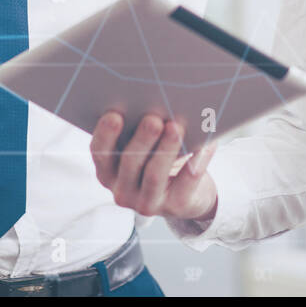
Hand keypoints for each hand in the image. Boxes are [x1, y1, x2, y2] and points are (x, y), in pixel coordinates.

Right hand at [90, 111, 218, 220]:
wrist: (185, 196)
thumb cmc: (157, 161)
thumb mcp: (141, 150)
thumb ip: (137, 131)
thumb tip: (154, 100)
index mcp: (108, 172)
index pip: (100, 154)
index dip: (105, 134)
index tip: (114, 115)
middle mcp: (122, 191)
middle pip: (130, 162)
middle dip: (142, 139)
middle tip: (153, 119)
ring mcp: (147, 203)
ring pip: (154, 174)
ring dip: (166, 148)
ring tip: (176, 126)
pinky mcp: (175, 206)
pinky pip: (187, 179)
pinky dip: (197, 158)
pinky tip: (204, 142)